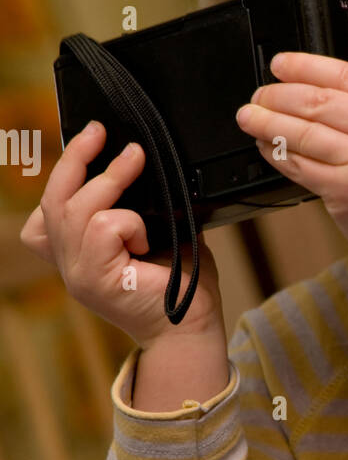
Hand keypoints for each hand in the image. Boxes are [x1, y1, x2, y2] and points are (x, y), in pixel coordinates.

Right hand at [20, 121, 224, 349]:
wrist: (193, 329)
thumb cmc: (179, 284)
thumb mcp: (158, 233)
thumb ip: (142, 206)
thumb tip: (148, 163)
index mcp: (77, 257)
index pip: (42, 217)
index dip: (57, 177)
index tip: (87, 142)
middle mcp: (70, 266)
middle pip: (53, 201)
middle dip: (75, 159)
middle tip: (99, 131)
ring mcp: (79, 275)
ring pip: (77, 209)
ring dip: (110, 179)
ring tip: (135, 161)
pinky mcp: (96, 280)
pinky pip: (103, 227)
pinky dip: (129, 222)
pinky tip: (146, 238)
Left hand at [235, 36, 347, 266]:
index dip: (307, 65)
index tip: (280, 63)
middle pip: (321, 101)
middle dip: (279, 93)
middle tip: (259, 92)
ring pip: (304, 131)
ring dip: (268, 121)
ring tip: (249, 115)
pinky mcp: (346, 191)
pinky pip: (300, 164)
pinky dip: (276, 152)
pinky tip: (264, 145)